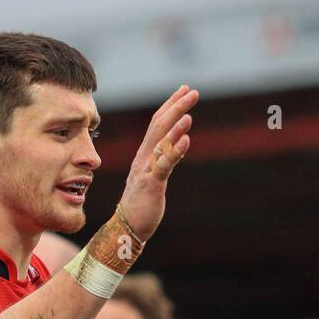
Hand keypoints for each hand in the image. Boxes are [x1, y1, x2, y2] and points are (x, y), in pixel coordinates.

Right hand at [116, 85, 198, 239]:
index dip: (170, 105)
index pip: (157, 123)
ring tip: (189, 112)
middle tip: (193, 91)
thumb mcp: (151, 177)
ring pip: (160, 143)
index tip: (184, 90)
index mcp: (144, 155)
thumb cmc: (141, 204)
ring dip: (175, 126)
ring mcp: (146, 170)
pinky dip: (175, 151)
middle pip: (159, 126)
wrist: (126, 228)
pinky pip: (163, 165)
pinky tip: (186, 140)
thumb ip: (161, 160)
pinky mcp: (151, 184)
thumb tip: (175, 146)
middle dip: (176, 107)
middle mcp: (143, 158)